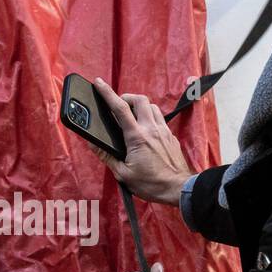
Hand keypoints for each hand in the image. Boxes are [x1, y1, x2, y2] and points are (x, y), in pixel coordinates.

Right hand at [90, 78, 193, 205]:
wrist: (178, 189)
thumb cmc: (151, 184)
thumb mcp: (123, 174)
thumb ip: (107, 156)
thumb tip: (92, 144)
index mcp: (137, 137)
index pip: (119, 108)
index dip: (107, 93)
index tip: (99, 83)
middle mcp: (151, 129)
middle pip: (140, 100)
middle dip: (127, 97)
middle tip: (119, 105)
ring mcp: (163, 131)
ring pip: (152, 107)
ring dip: (140, 107)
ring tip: (132, 117)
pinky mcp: (171, 136)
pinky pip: (160, 119)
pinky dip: (150, 118)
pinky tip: (145, 130)